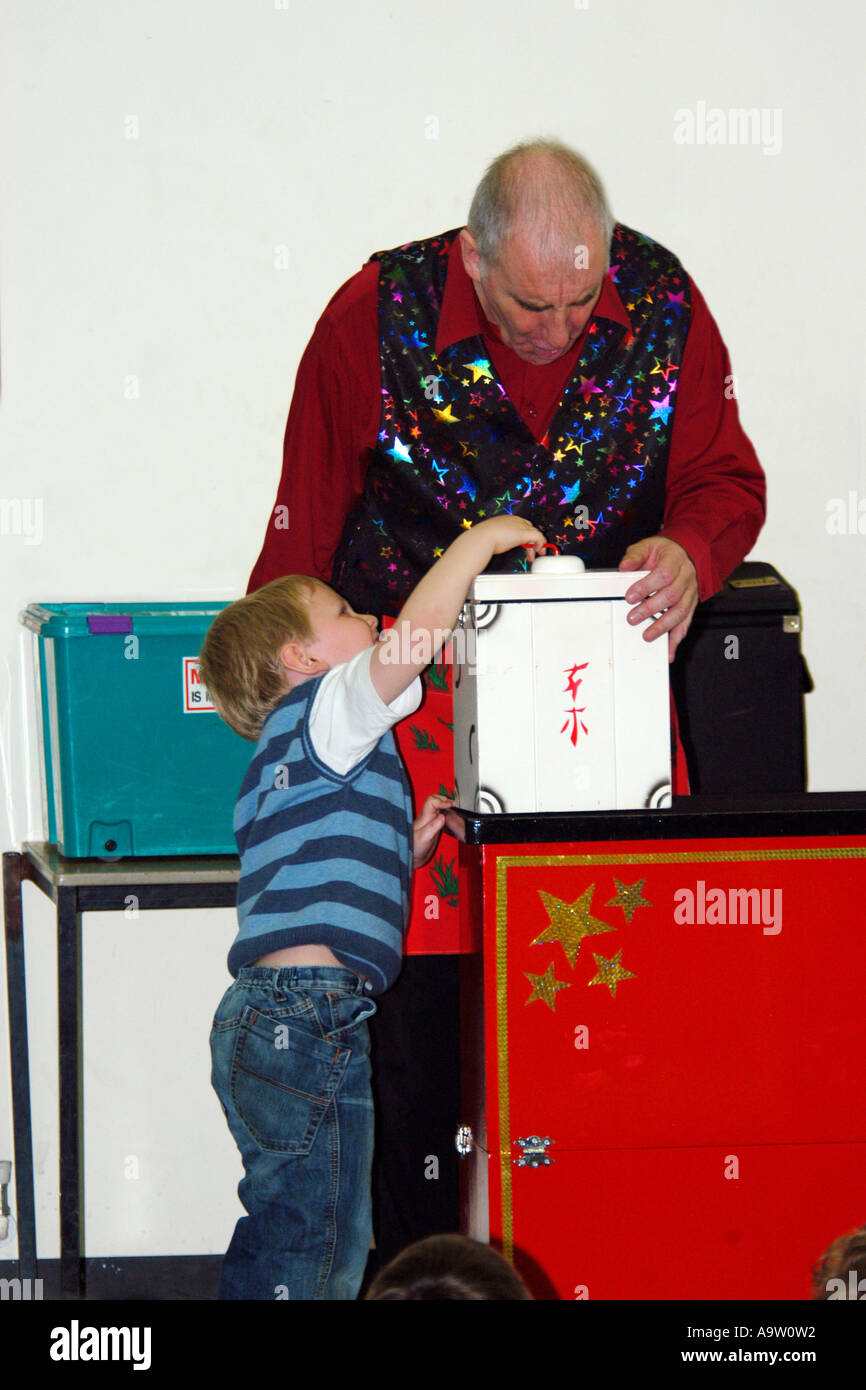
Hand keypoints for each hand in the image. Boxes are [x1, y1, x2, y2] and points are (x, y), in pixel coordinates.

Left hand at [413, 794, 454, 867]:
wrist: (414, 857)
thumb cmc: (415, 848)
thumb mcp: (424, 838)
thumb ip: (433, 827)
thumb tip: (443, 816)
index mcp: (424, 817)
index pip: (432, 801)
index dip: (441, 801)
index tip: (451, 805)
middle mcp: (428, 816)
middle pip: (435, 800)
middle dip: (445, 799)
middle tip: (455, 805)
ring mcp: (432, 821)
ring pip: (439, 806)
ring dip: (447, 805)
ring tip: (456, 808)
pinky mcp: (435, 827)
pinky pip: (442, 815)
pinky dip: (448, 812)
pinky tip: (453, 816)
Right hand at [472, 514, 546, 559]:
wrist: (482, 538)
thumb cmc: (482, 538)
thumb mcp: (491, 536)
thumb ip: (497, 537)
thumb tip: (497, 544)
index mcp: (506, 519)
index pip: (521, 524)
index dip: (525, 535)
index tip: (525, 543)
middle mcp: (514, 520)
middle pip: (530, 528)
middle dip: (533, 539)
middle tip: (534, 550)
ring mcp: (520, 526)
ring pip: (535, 533)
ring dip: (537, 544)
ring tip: (536, 553)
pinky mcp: (524, 533)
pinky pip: (538, 537)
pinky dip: (540, 544)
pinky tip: (537, 551)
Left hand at [619, 535, 697, 661]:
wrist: (684, 552)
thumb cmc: (664, 552)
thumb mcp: (647, 546)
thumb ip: (634, 556)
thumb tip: (623, 567)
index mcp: (675, 561)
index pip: (663, 574)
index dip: (646, 587)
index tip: (630, 596)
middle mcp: (686, 577)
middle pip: (671, 596)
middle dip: (650, 609)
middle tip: (632, 618)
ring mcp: (690, 593)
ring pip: (680, 612)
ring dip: (663, 626)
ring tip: (647, 636)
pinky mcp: (691, 605)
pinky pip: (686, 623)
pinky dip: (676, 639)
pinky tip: (668, 651)